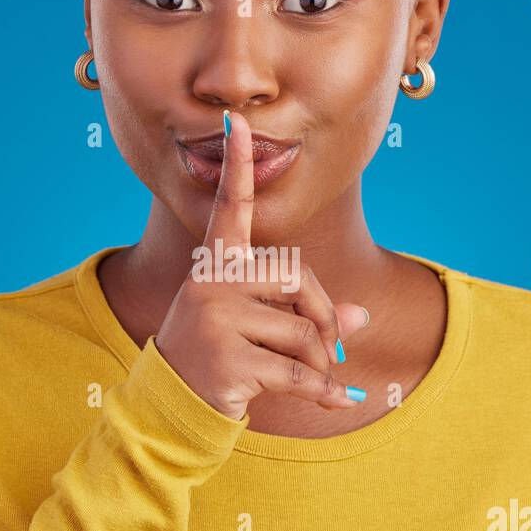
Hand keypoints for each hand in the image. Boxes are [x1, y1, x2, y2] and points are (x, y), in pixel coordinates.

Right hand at [154, 109, 369, 420]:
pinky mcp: (227, 361)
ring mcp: (215, 320)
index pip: (231, 208)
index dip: (236, 166)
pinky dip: (327, 391)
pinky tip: (342, 401)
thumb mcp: (259, 326)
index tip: (237, 123)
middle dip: (324, 314)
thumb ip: (305, 312)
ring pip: (304, 332)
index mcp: (215, 265)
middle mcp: (210, 283)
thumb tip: (359, 317)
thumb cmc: (221, 357)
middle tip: (329, 347)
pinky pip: (299, 372)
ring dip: (319, 362)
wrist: (171, 407)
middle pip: (297, 276)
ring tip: (310, 379)